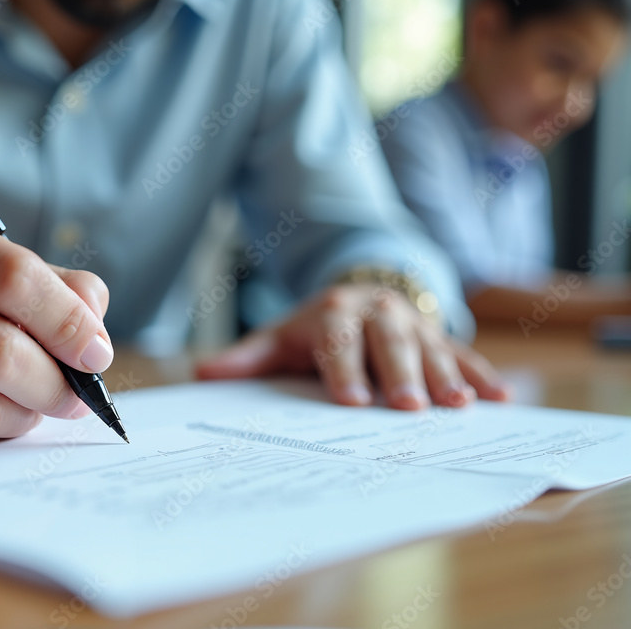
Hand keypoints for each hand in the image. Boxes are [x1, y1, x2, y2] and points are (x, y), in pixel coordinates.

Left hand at [196, 284, 509, 409]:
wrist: (357, 295)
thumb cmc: (313, 329)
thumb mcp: (279, 338)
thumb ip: (247, 359)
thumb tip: (202, 373)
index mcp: (333, 312)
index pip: (338, 338)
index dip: (345, 368)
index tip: (351, 401)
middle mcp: (377, 311)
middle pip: (390, 341)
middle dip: (401, 372)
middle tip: (409, 407)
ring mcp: (413, 321)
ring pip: (432, 346)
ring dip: (447, 375)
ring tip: (460, 405)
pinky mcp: (441, 334)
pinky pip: (464, 352)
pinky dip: (481, 374)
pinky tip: (499, 399)